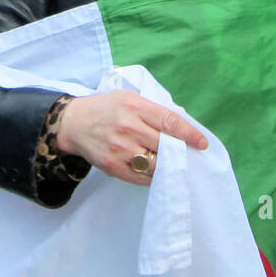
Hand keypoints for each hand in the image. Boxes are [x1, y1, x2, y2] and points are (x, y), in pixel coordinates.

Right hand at [56, 89, 207, 185]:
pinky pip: (141, 177)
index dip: (190, 134)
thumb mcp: (129, 98)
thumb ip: (153, 111)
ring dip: (165, 165)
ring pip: (155, 164)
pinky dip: (152, 176)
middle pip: (165, 145)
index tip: (202, 143)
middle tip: (187, 155)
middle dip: (179, 152)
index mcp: (135, 106)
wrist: (73, 123)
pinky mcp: (112, 166)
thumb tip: (182, 126)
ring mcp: (120, 149)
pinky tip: (154, 171)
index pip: (170, 122)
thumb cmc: (107, 108)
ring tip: (169, 163)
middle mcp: (128, 127)